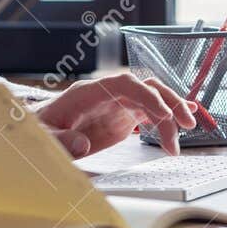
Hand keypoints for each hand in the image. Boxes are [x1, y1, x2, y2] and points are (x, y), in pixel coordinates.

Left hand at [35, 74, 197, 158]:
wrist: (40, 127)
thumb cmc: (41, 127)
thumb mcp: (44, 136)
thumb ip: (62, 139)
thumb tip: (83, 144)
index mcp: (89, 92)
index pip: (125, 83)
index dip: (146, 95)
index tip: (163, 115)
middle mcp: (108, 93)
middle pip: (146, 86)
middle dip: (169, 101)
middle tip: (186, 124)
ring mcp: (118, 104)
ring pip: (153, 99)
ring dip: (171, 116)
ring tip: (177, 145)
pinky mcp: (123, 117)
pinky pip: (150, 113)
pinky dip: (166, 121)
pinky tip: (182, 126)